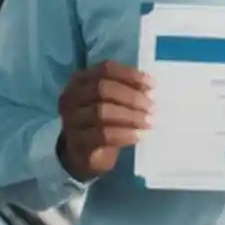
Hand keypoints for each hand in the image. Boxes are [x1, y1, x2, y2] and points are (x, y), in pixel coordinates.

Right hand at [57, 60, 152, 181]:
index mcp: (81, 80)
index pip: (106, 68)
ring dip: (130, 116)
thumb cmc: (102, 122)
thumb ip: (126, 92)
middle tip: (152, 106)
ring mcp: (71, 120)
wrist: (84, 156)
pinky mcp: (76, 142)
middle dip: (131, 96)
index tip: (153, 85)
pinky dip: (124, 134)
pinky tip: (138, 136)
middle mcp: (71, 97)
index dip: (131, 75)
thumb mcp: (112, 102)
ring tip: (149, 122)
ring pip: (101, 111)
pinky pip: (102, 135)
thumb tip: (150, 90)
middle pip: (103, 88)